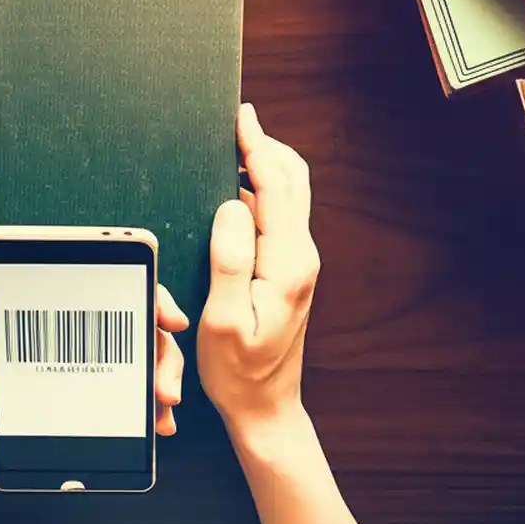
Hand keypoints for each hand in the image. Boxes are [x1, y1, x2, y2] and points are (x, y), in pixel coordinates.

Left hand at [0, 239, 190, 472]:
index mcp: (30, 312)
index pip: (90, 285)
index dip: (133, 287)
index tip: (157, 307)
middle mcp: (59, 334)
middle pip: (127, 319)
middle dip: (160, 341)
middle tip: (164, 371)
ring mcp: (74, 368)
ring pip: (137, 357)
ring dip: (161, 374)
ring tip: (162, 401)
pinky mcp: (81, 400)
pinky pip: (125, 397)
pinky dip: (147, 408)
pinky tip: (156, 422)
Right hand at [197, 103, 319, 437]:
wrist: (265, 408)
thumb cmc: (238, 372)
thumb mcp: (223, 319)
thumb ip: (230, 259)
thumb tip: (232, 204)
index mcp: (288, 264)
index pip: (275, 188)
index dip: (257, 147)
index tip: (241, 116)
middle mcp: (301, 257)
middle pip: (292, 181)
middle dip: (266, 144)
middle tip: (236, 119)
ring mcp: (299, 262)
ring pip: (289, 195)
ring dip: (266, 164)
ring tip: (234, 142)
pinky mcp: (290, 270)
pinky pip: (279, 215)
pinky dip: (262, 188)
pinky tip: (237, 186)